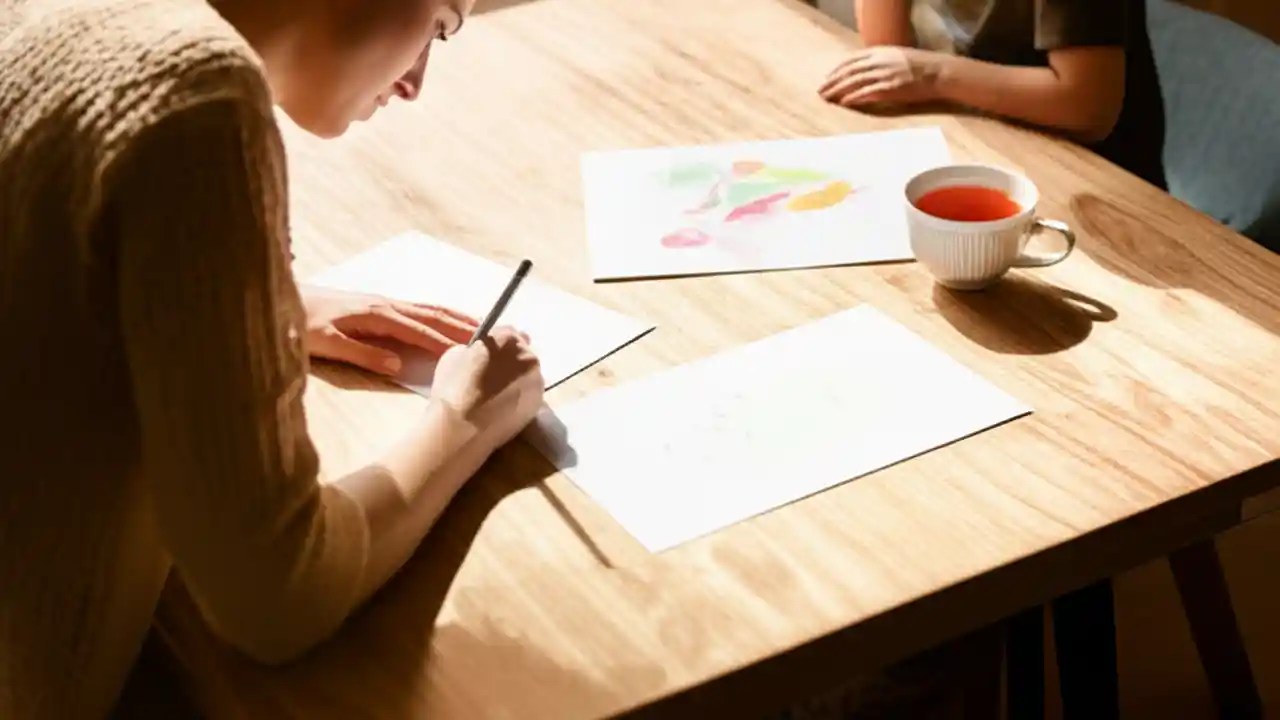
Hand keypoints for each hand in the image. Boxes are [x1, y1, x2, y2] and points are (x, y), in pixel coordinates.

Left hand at [300, 285, 479, 375]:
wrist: (281, 300)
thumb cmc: (300, 323)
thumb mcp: (326, 343)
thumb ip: (361, 353)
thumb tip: (397, 363)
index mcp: (377, 314)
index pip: (420, 330)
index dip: (446, 342)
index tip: (472, 354)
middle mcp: (385, 304)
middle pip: (433, 314)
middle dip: (464, 324)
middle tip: (494, 335)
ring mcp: (384, 302)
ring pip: (430, 308)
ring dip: (457, 316)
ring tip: (483, 326)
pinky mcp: (380, 305)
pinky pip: (419, 309)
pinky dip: (441, 314)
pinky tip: (450, 320)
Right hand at [432, 327, 544, 445]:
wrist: (462, 428)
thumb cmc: (453, 388)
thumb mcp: (455, 354)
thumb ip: (477, 348)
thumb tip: (482, 352)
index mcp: (508, 339)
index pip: (507, 333)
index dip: (497, 344)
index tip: (489, 355)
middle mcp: (529, 357)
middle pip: (522, 354)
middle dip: (510, 361)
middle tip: (493, 376)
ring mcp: (536, 383)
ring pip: (528, 376)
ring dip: (517, 380)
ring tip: (498, 395)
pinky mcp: (537, 406)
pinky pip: (529, 395)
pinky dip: (519, 398)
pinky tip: (503, 407)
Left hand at [820, 46, 943, 107]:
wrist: (939, 72)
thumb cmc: (920, 66)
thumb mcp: (897, 56)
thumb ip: (880, 61)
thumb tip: (863, 70)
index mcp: (880, 52)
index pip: (851, 60)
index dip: (836, 70)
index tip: (827, 78)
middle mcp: (880, 61)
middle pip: (849, 71)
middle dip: (832, 82)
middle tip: (820, 92)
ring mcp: (885, 74)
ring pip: (854, 82)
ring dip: (838, 91)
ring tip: (827, 99)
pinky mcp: (891, 88)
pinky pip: (867, 93)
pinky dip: (854, 97)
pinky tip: (844, 103)